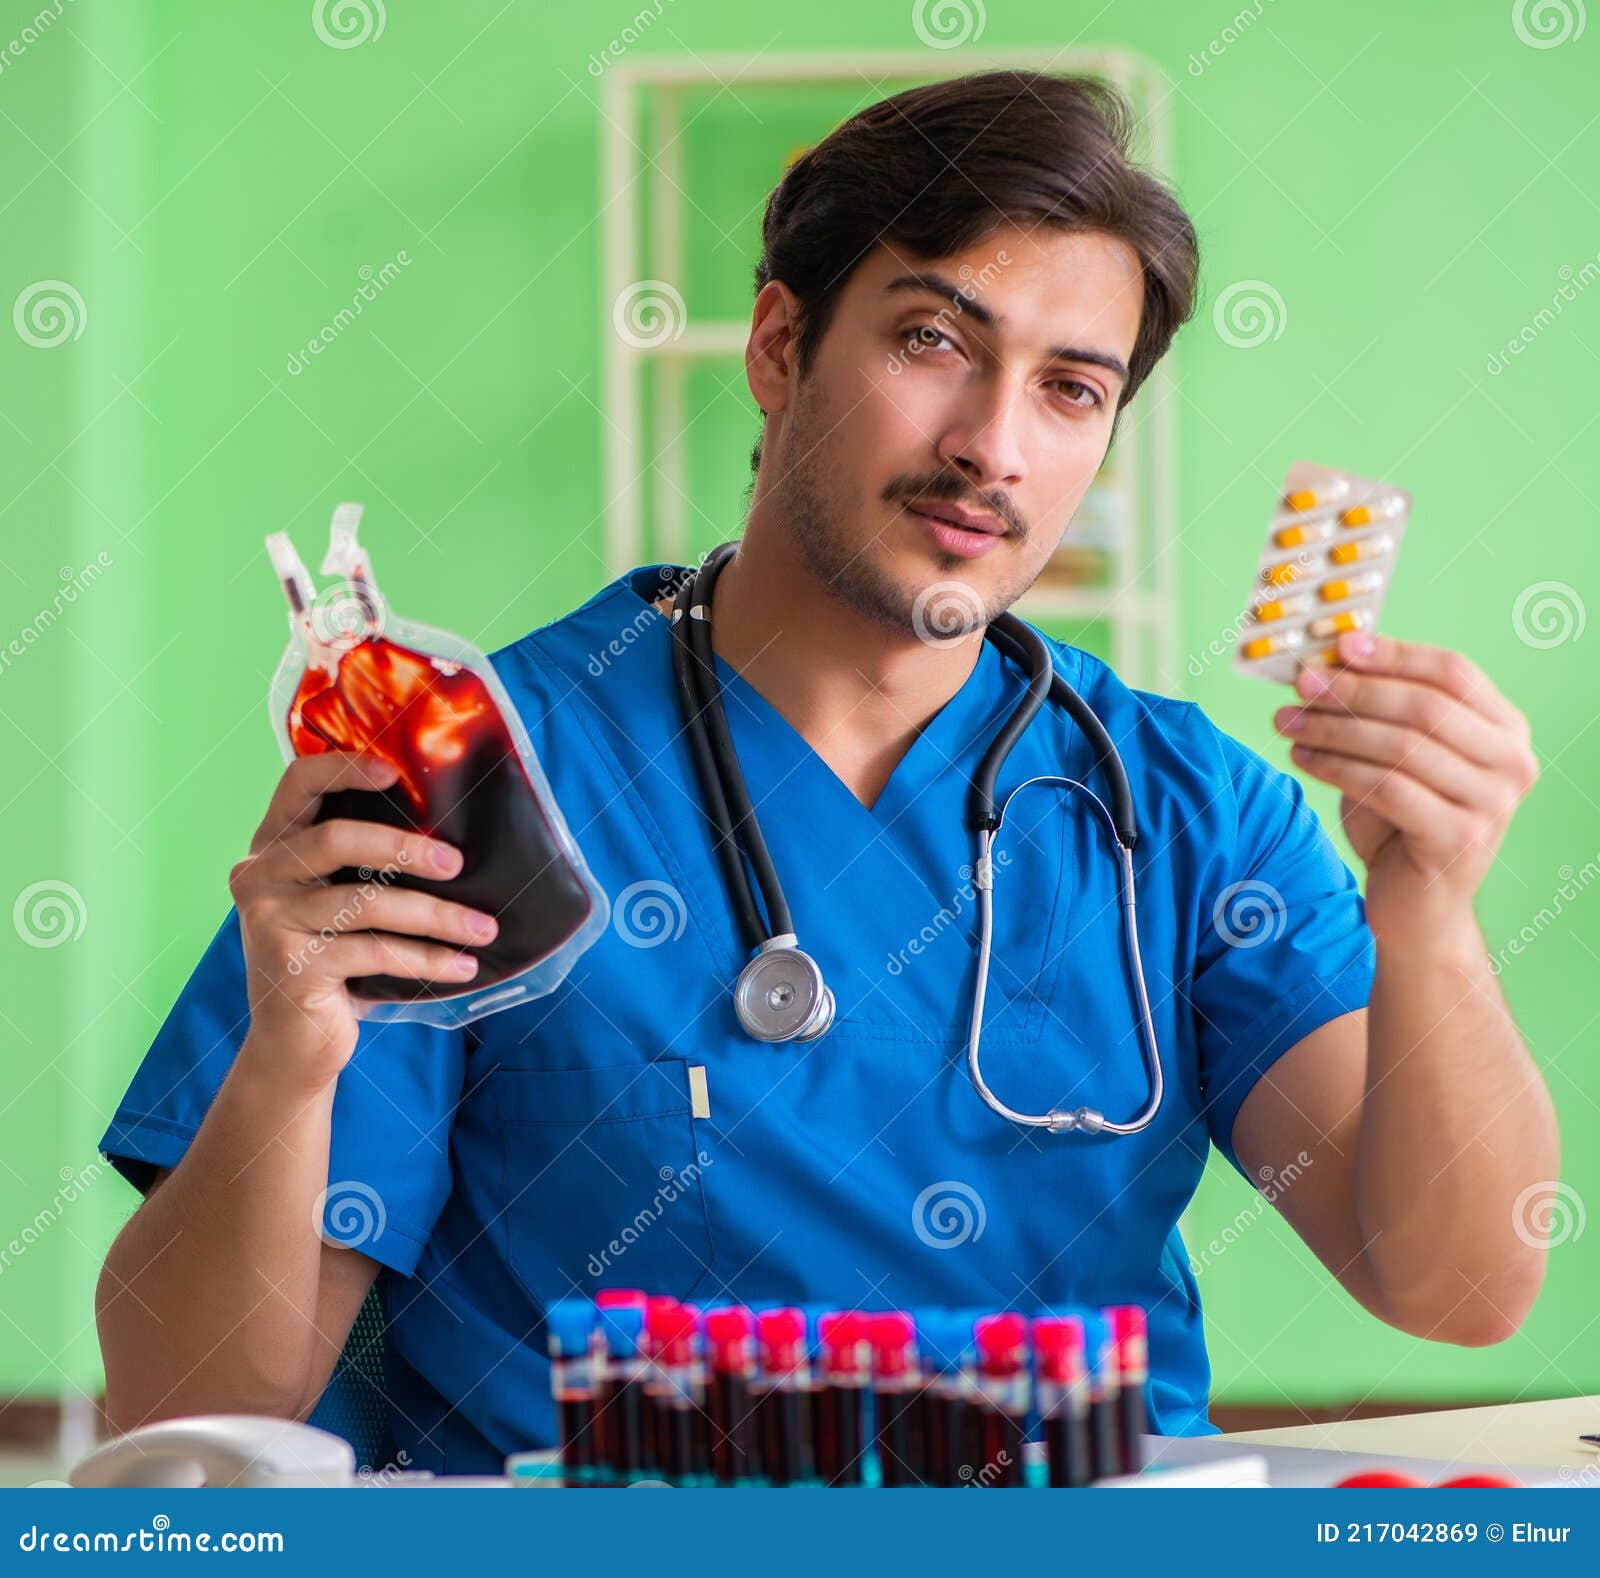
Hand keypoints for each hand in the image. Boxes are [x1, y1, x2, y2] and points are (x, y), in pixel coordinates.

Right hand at [229, 751, 498, 1089]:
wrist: (293, 1046)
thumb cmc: (333, 961)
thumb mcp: (339, 904)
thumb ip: (364, 865)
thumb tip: (455, 838)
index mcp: (272, 846)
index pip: (297, 783)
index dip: (344, 768)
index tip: (395, 772)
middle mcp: (259, 876)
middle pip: (336, 839)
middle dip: (407, 848)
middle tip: (458, 864)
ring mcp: (269, 921)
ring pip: (367, 902)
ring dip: (437, 916)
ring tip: (484, 929)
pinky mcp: (291, 966)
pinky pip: (376, 952)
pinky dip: (428, 959)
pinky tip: (463, 967)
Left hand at [1271, 631, 1537, 944]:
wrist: (1417, 906)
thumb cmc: (1402, 822)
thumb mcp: (1398, 757)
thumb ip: (1382, 710)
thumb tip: (1329, 658)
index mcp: (1506, 730)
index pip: (1453, 672)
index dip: (1394, 653)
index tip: (1340, 645)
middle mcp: (1512, 764)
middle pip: (1424, 706)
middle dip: (1354, 690)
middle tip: (1301, 685)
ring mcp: (1492, 804)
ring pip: (1401, 746)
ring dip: (1334, 728)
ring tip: (1288, 722)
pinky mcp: (1458, 839)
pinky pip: (1386, 788)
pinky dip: (1337, 768)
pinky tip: (1302, 758)